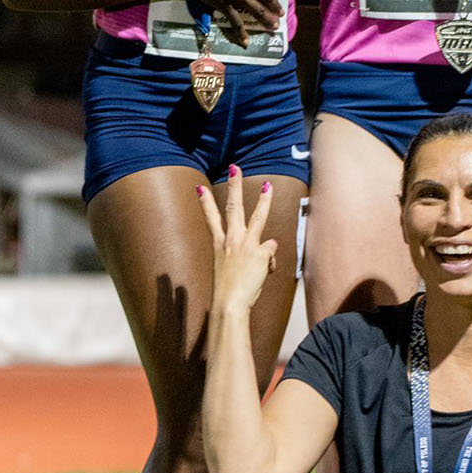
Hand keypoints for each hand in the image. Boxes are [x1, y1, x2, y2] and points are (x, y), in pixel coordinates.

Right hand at [198, 168, 277, 316]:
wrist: (230, 303)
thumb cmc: (228, 291)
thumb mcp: (228, 270)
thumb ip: (245, 256)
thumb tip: (268, 249)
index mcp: (220, 245)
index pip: (211, 219)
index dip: (205, 202)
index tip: (200, 187)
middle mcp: (232, 240)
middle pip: (233, 207)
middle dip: (234, 185)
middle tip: (234, 168)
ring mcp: (246, 244)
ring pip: (258, 216)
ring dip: (264, 199)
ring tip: (268, 185)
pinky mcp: (261, 252)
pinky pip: (271, 252)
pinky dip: (270, 263)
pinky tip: (264, 272)